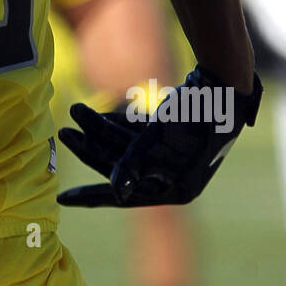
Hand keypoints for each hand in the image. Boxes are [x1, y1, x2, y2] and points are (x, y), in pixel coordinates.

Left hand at [57, 65, 262, 207]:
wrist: (223, 86)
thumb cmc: (192, 120)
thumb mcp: (159, 145)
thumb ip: (133, 167)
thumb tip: (115, 193)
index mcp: (175, 187)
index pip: (124, 196)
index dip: (91, 196)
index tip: (62, 198)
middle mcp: (172, 174)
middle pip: (120, 164)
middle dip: (90, 148)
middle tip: (62, 133)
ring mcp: (172, 152)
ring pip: (125, 144)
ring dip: (99, 128)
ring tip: (74, 110)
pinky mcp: (171, 130)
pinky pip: (135, 132)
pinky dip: (116, 123)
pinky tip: (95, 115)